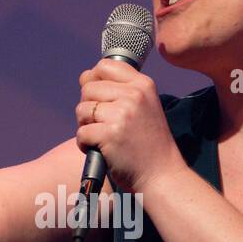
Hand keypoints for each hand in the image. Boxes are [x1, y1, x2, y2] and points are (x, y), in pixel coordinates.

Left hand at [75, 59, 183, 194]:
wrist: (161, 175)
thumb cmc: (148, 144)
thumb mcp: (144, 107)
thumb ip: (119, 90)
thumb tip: (84, 77)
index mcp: (143, 85)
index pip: (104, 66)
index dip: (95, 81)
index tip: (101, 99)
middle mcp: (134, 95)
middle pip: (88, 88)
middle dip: (89, 108)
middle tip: (104, 125)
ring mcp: (121, 114)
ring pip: (81, 109)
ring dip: (85, 126)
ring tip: (104, 137)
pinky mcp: (109, 134)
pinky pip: (81, 133)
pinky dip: (85, 144)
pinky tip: (101, 150)